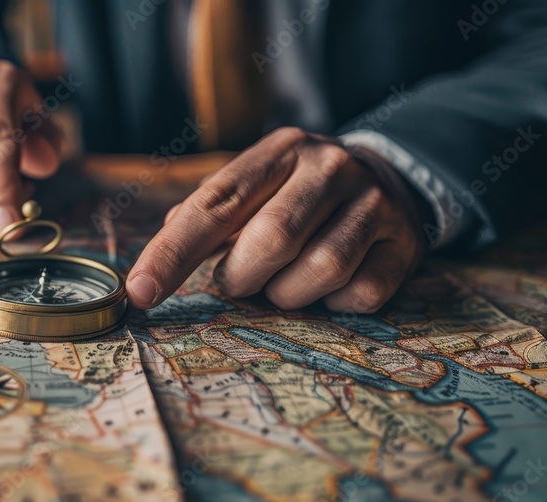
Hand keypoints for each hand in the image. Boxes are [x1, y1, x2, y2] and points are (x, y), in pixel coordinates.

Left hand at [126, 127, 428, 312]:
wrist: (389, 180)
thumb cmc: (297, 194)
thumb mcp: (252, 188)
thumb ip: (205, 218)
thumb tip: (154, 265)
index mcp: (278, 152)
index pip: (214, 205)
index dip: (173, 252)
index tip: (141, 292)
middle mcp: (329, 167)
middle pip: (270, 240)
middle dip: (243, 277)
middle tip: (239, 281)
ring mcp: (374, 203)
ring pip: (318, 273)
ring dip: (287, 295)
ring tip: (285, 282)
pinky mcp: (405, 243)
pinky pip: (359, 296)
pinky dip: (334, 304)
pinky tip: (331, 286)